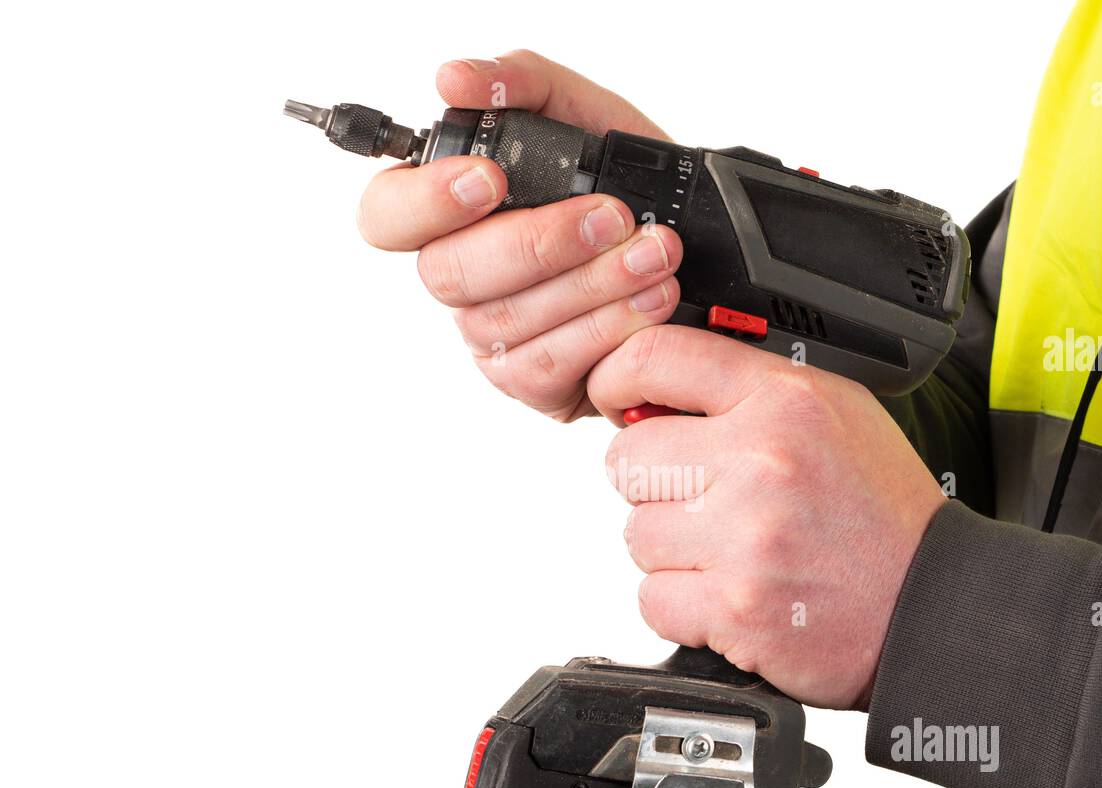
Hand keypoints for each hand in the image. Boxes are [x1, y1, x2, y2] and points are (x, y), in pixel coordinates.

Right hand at [356, 51, 682, 420]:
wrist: (703, 254)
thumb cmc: (629, 188)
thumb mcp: (587, 116)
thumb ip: (522, 84)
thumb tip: (454, 78)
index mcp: (451, 211)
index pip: (387, 215)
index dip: (427, 202)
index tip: (490, 178)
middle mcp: (461, 276)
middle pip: (450, 274)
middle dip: (540, 242)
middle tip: (612, 216)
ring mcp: (491, 338)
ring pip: (509, 321)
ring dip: (592, 284)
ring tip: (656, 254)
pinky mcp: (531, 384)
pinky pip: (549, 364)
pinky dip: (608, 329)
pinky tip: (651, 300)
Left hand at [587, 326, 945, 708]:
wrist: (933, 604)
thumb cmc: (882, 515)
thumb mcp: (835, 416)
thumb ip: (747, 395)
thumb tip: (650, 397)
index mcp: (786, 401)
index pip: (656, 357)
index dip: (615, 377)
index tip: (613, 398)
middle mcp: (762, 461)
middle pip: (626, 459)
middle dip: (652, 484)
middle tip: (701, 501)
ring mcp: (746, 538)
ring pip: (636, 534)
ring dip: (671, 551)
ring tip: (731, 553)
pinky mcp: (735, 607)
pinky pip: (652, 599)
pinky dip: (682, 606)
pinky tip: (730, 594)